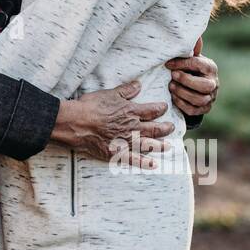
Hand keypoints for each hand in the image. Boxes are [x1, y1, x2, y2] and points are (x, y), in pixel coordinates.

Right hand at [51, 81, 172, 168]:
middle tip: (172, 128)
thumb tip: (138, 84)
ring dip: (160, 145)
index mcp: (131, 111)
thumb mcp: (110, 93)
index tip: (165, 107)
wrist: (77, 122)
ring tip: (169, 146)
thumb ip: (126, 90)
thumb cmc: (91, 106)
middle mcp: (132, 127)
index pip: (151, 110)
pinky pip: (134, 159)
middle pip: (154, 128)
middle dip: (165, 128)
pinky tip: (153, 164)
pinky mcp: (117, 153)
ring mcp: (126, 141)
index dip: (160, 108)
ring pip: (148, 144)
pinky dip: (144, 163)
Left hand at [164, 35, 217, 119]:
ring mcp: (211, 97)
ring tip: (171, 86)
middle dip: (186, 81)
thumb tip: (195, 36)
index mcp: (210, 67)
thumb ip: (190, 48)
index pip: (199, 64)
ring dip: (183, 93)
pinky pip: (194, 110)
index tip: (168, 64)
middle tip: (172, 76)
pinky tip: (174, 97)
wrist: (194, 86)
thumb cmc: (189, 68)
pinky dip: (182, 104)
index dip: (183, 64)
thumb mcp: (190, 57)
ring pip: (200, 99)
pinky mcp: (205, 108)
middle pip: (205, 86)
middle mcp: (214, 83)